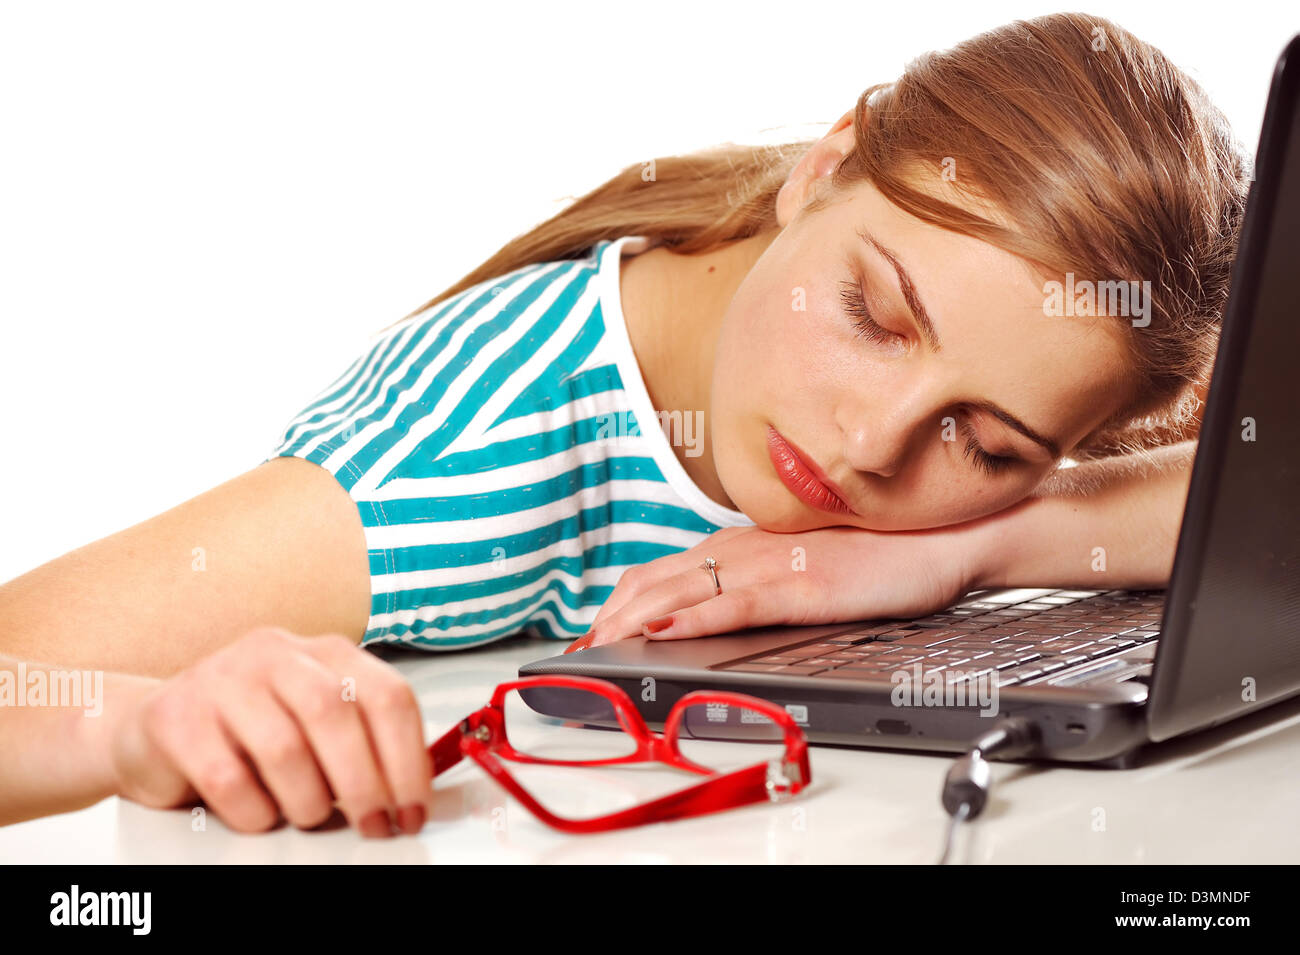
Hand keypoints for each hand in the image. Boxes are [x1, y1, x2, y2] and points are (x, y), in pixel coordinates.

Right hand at [108, 627, 431, 836]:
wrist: (152, 732)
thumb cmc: (248, 734)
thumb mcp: (316, 726)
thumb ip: (363, 742)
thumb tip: (413, 794)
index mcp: (324, 652)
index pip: (388, 695)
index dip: (408, 759)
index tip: (413, 808)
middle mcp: (276, 654)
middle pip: (337, 715)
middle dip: (364, 783)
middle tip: (374, 824)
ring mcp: (222, 680)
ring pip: (285, 748)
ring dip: (307, 800)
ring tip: (305, 816)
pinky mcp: (176, 719)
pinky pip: (228, 779)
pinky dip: (254, 812)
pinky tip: (258, 814)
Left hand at [566, 519, 996, 650]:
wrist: (937, 540)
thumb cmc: (874, 555)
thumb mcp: (797, 567)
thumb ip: (753, 583)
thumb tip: (711, 610)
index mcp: (740, 544)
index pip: (660, 571)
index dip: (618, 602)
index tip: (591, 631)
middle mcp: (744, 548)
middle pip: (656, 580)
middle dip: (610, 617)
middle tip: (578, 649)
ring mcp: (770, 564)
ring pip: (683, 589)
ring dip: (634, 620)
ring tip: (599, 644)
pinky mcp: (800, 586)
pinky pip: (734, 603)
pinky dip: (692, 618)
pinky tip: (665, 629)